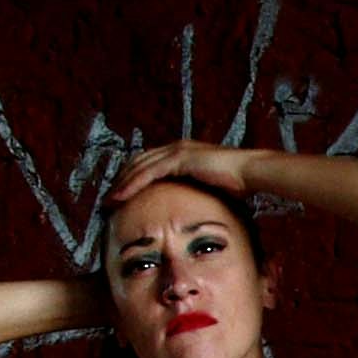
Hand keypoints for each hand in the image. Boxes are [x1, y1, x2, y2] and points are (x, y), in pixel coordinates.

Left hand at [111, 142, 252, 205]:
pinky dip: (132, 185)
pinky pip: (148, 173)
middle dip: (121, 180)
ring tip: (109, 201)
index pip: (148, 163)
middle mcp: (176, 147)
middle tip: (107, 199)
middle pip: (138, 162)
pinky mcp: (179, 159)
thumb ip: (197, 192)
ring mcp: (176, 151)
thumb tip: (193, 210)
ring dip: (121, 184)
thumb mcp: (210, 187)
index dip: (132, 178)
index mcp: (182, 153)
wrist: (250, 171)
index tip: (121, 195)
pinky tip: (121, 196)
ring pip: (139, 167)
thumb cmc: (238, 182)